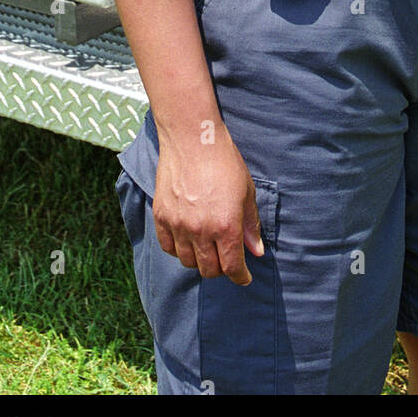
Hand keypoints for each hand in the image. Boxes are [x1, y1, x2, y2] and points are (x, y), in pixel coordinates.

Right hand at [152, 118, 263, 284]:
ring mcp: (179, 224)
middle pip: (209, 269)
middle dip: (221, 269)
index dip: (240, 277)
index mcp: (226, 225)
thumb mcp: (247, 192)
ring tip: (207, 249)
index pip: (232, 267)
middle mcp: (201, 230)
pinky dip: (178, 249)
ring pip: (188, 261)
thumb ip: (250, 225)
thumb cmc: (225, 162)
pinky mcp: (162, 216)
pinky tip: (187, 240)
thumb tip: (256, 252)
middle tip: (226, 259)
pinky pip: (168, 247)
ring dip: (199, 260)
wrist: (193, 139)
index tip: (244, 278)